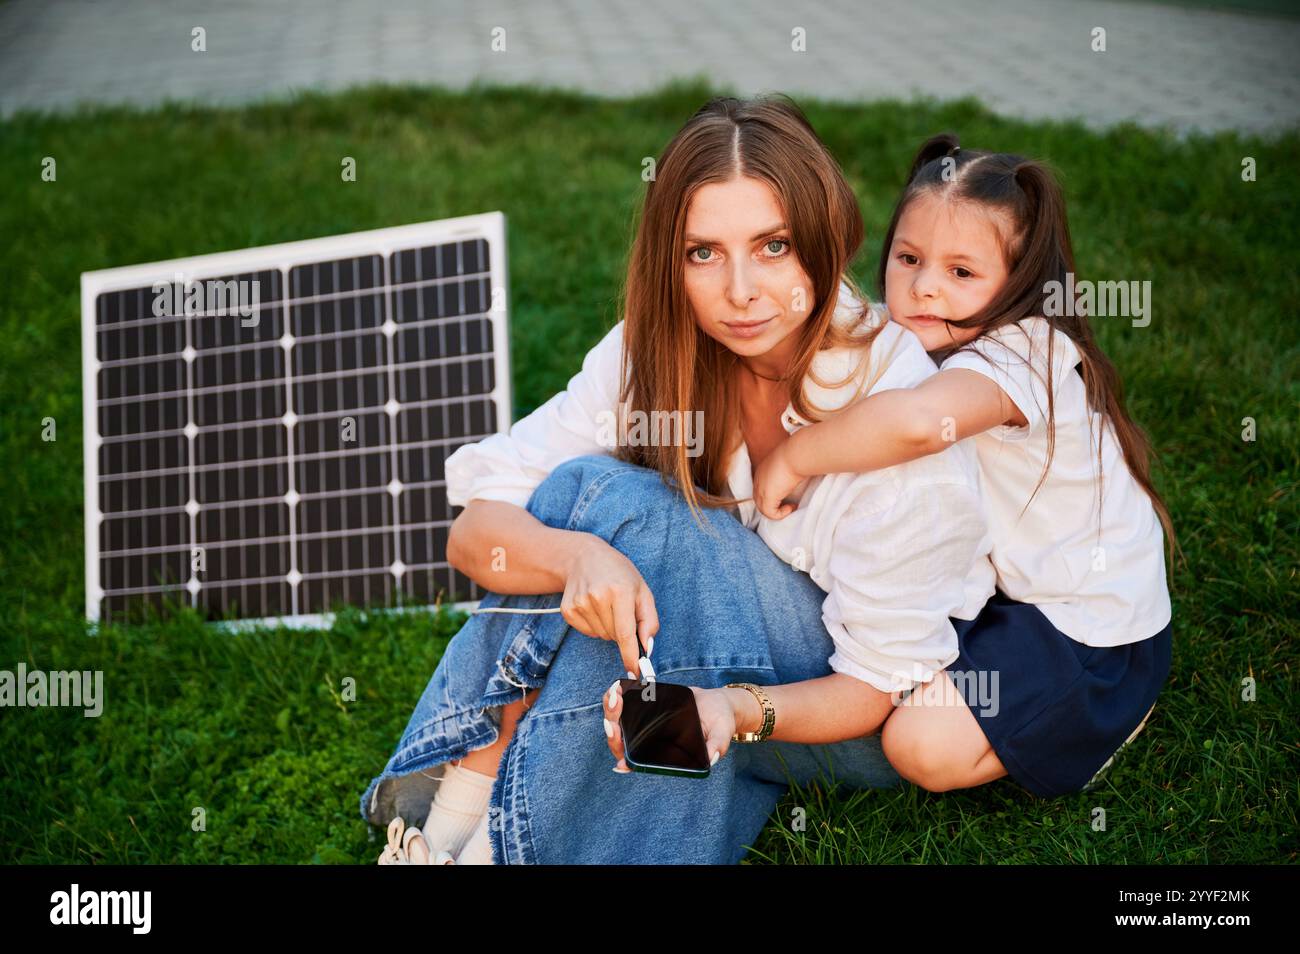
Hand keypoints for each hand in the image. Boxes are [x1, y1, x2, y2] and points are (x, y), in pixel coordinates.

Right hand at [560, 536, 659, 676]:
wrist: (584, 557)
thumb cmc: (618, 574)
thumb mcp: (642, 590)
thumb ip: (649, 620)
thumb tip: (647, 647)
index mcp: (620, 591)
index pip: (626, 633)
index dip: (631, 656)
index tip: (635, 672)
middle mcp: (598, 597)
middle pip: (615, 637)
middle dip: (622, 632)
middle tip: (621, 610)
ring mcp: (580, 604)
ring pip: (601, 636)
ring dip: (608, 628)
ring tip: (606, 605)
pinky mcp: (568, 610)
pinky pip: (588, 632)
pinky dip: (594, 625)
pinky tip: (594, 607)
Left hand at [602, 681, 748, 771]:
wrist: (718, 703)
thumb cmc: (720, 723)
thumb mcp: (722, 733)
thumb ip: (716, 746)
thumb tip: (711, 759)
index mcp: (665, 754)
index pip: (638, 761)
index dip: (624, 756)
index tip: (617, 737)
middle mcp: (651, 743)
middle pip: (622, 742)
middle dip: (613, 725)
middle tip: (615, 704)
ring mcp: (646, 726)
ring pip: (619, 723)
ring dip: (611, 709)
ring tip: (615, 692)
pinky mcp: (646, 710)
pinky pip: (626, 706)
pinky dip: (618, 697)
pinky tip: (619, 686)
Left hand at [752, 437, 805, 519]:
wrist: (795, 454)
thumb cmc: (797, 456)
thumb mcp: (788, 464)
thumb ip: (786, 473)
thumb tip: (795, 479)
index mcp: (761, 471)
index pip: (761, 489)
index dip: (773, 495)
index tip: (788, 496)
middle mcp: (758, 480)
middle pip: (759, 500)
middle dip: (774, 505)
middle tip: (790, 504)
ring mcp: (760, 489)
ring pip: (763, 509)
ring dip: (778, 511)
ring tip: (792, 506)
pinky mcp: (767, 497)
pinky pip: (770, 514)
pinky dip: (781, 514)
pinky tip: (792, 506)